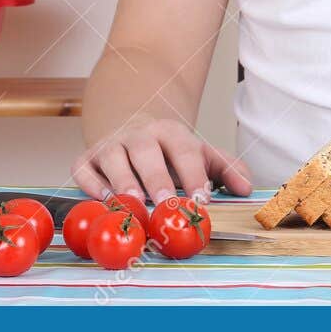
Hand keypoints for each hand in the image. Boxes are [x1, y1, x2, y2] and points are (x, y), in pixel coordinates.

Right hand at [71, 115, 252, 204]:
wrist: (130, 126)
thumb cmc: (169, 151)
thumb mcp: (201, 153)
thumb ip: (227, 169)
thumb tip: (246, 188)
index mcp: (171, 133)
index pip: (185, 151)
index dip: (194, 175)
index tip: (202, 199)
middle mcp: (139, 135)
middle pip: (147, 152)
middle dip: (156, 178)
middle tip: (164, 204)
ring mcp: (111, 145)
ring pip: (114, 159)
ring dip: (122, 182)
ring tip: (132, 204)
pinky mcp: (87, 158)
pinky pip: (84, 169)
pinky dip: (90, 184)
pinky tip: (103, 200)